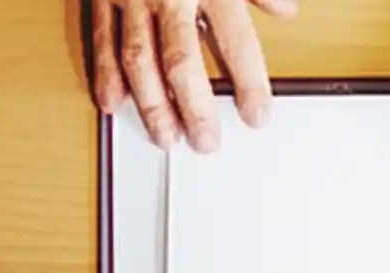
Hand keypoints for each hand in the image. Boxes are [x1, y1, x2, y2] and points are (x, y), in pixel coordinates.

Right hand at [92, 0, 298, 151]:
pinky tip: (112, 103)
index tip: (258, 117)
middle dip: (194, 108)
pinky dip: (105, 74)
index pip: (237, 43)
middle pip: (182, 62)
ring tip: (167, 137)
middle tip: (207, 142)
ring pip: (139, 60)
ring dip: (151, 104)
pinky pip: (102, 40)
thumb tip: (287, 9)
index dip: (249, 85)